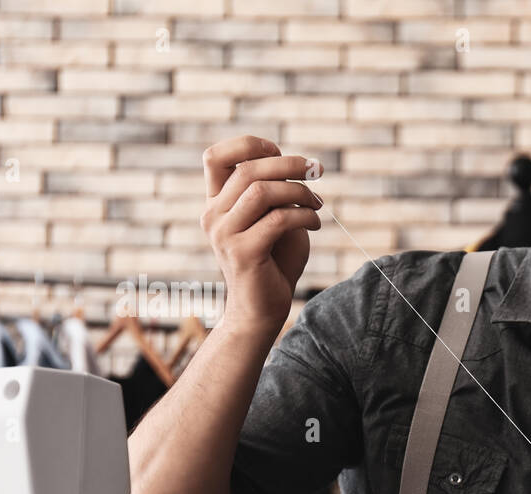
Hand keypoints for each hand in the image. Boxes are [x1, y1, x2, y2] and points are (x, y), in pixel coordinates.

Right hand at [200, 134, 322, 334]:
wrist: (262, 311)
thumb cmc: (274, 263)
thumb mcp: (275, 220)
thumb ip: (278, 194)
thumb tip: (298, 166)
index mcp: (216, 203)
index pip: (216, 157)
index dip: (248, 145)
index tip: (280, 150)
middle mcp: (212, 215)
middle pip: (248, 170)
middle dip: (289, 164)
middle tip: (317, 170)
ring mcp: (223, 234)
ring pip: (262, 192)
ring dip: (299, 192)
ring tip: (318, 204)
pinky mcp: (242, 253)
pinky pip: (277, 220)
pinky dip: (303, 216)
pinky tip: (315, 223)